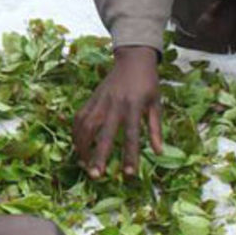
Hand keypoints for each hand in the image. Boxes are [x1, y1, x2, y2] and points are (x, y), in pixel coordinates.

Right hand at [73, 46, 162, 178]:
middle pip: (103, 133)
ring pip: (86, 125)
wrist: (133, 59)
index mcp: (134, 106)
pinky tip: (77, 145)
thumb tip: (159, 152)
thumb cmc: (148, 83)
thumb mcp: (156, 103)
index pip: (132, 135)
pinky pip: (80, 117)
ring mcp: (100, 101)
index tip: (128, 174)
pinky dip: (76, 132)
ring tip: (83, 163)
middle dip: (98, 155)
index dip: (130, 155)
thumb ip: (156, 128)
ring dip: (82, 145)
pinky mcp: (91, 98)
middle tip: (95, 175)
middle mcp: (114, 104)